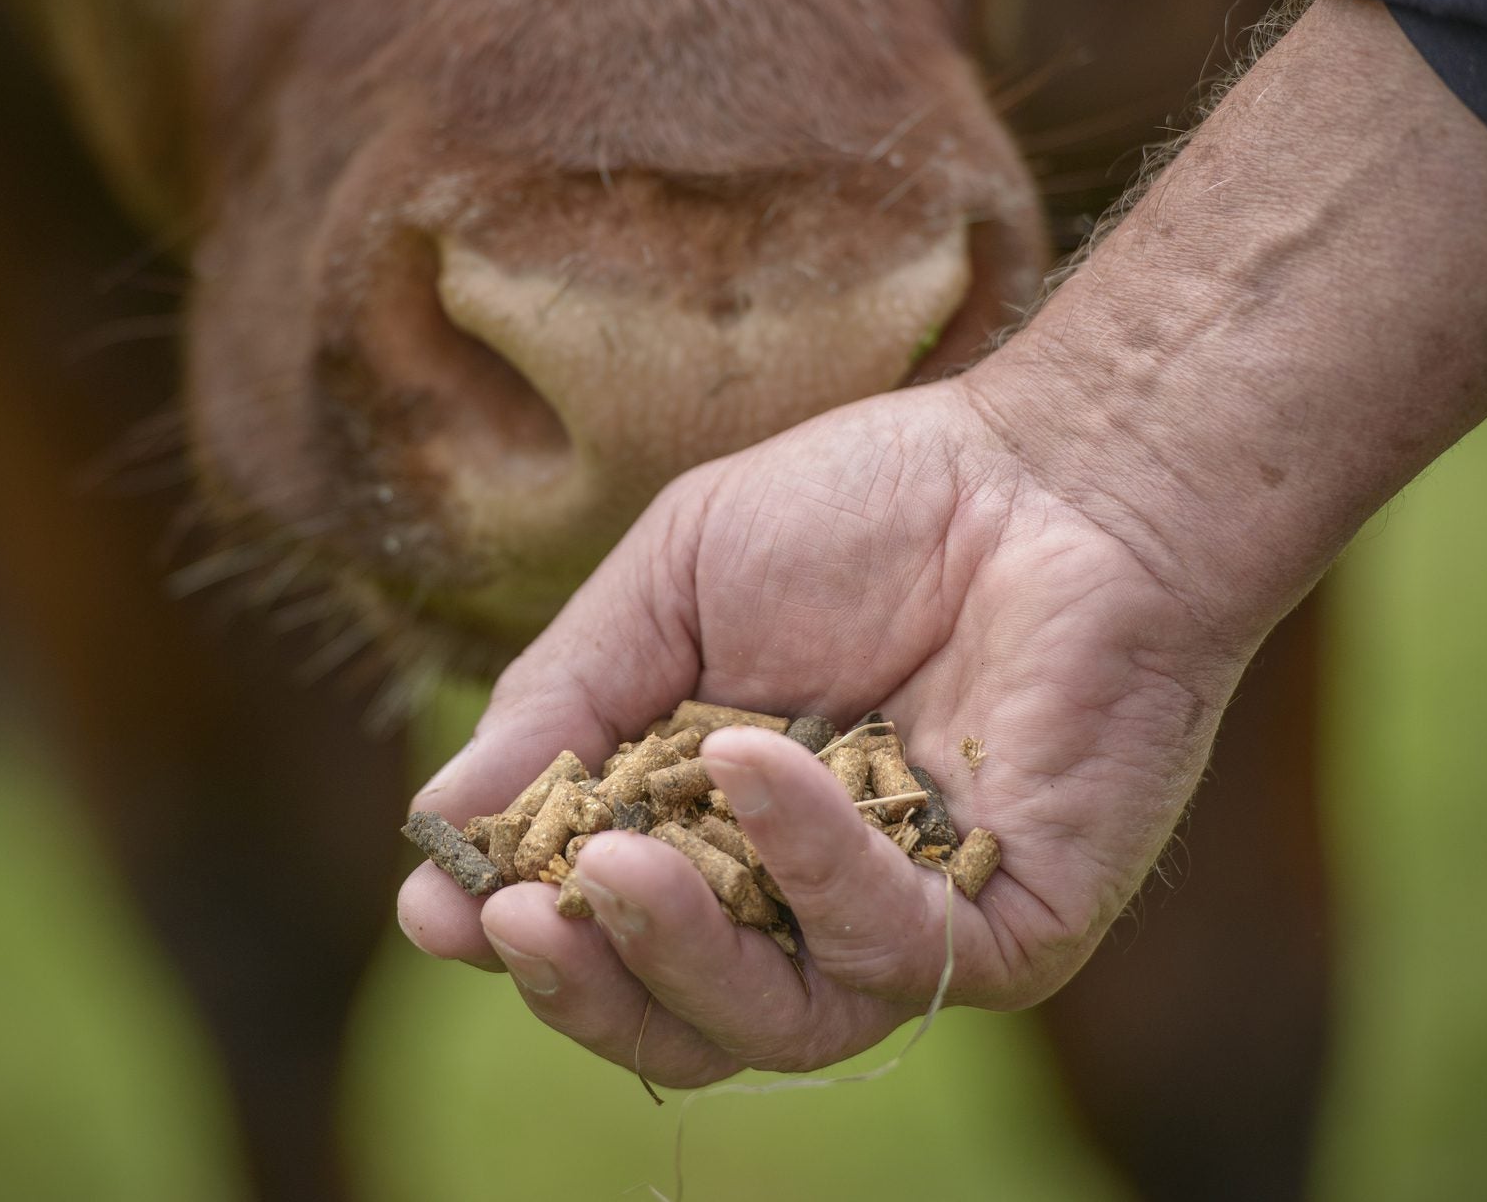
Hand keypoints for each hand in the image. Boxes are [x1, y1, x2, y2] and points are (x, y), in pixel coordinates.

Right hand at [395, 377, 1259, 1085]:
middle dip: (585, 985)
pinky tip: (750, 762)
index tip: (437, 902)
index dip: (525, 936)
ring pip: (778, 1022)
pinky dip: (808, 864)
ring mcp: (910, 926)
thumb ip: (560, 709)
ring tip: (607, 861)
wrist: (1053, 464)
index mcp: (718, 838)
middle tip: (510, 918)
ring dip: (674, 951)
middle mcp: (809, 906)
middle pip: (681, 1019)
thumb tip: (434, 827)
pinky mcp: (1011, 928)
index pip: (608, 937)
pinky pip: (892, 946)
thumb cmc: (863, 513)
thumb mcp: (667, 592)